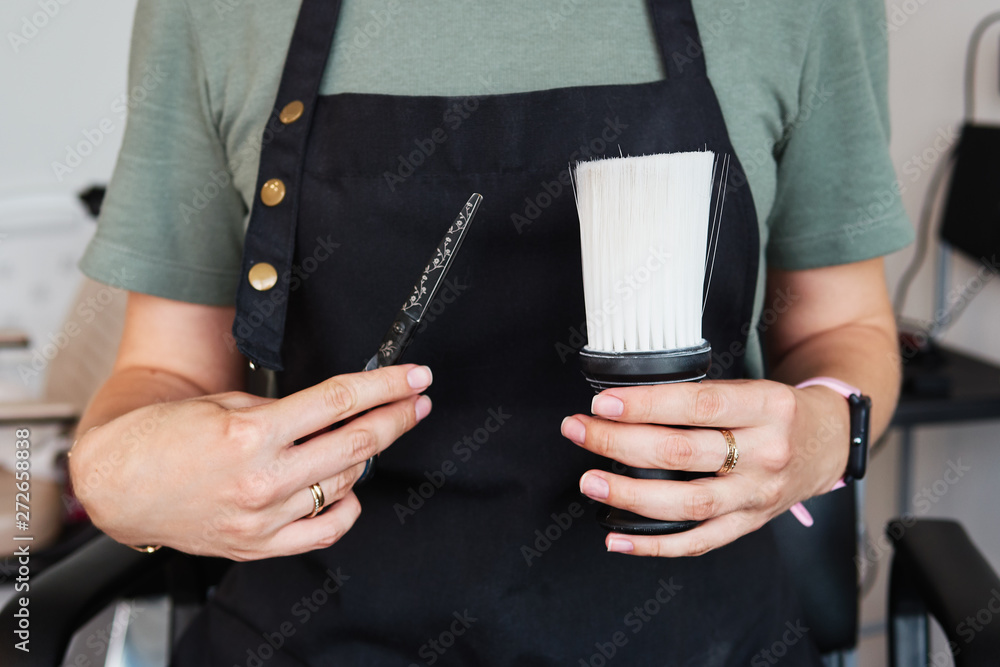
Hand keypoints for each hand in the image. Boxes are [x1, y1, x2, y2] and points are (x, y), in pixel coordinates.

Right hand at [69, 364, 432, 559]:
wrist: (119, 481)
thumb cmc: (165, 434)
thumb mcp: (227, 403)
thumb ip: (285, 411)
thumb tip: (338, 412)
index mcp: (251, 433)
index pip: (339, 401)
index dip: (385, 386)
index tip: (414, 377)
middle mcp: (262, 478)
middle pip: (355, 443)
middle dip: (397, 417)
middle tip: (418, 401)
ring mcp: (262, 517)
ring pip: (344, 484)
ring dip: (365, 456)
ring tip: (365, 437)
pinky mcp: (258, 544)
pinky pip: (325, 530)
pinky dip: (347, 506)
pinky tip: (348, 487)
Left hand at [560, 379, 849, 556]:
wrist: (828, 442)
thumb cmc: (777, 411)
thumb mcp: (751, 387)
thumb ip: (700, 397)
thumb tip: (626, 405)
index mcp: (767, 407)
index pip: (699, 404)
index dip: (647, 405)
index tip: (604, 403)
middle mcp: (766, 453)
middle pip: (684, 454)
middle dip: (621, 443)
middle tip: (580, 430)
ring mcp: (758, 495)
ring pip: (687, 502)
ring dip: (630, 495)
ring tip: (590, 481)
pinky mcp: (750, 524)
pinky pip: (699, 541)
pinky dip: (654, 545)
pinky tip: (617, 539)